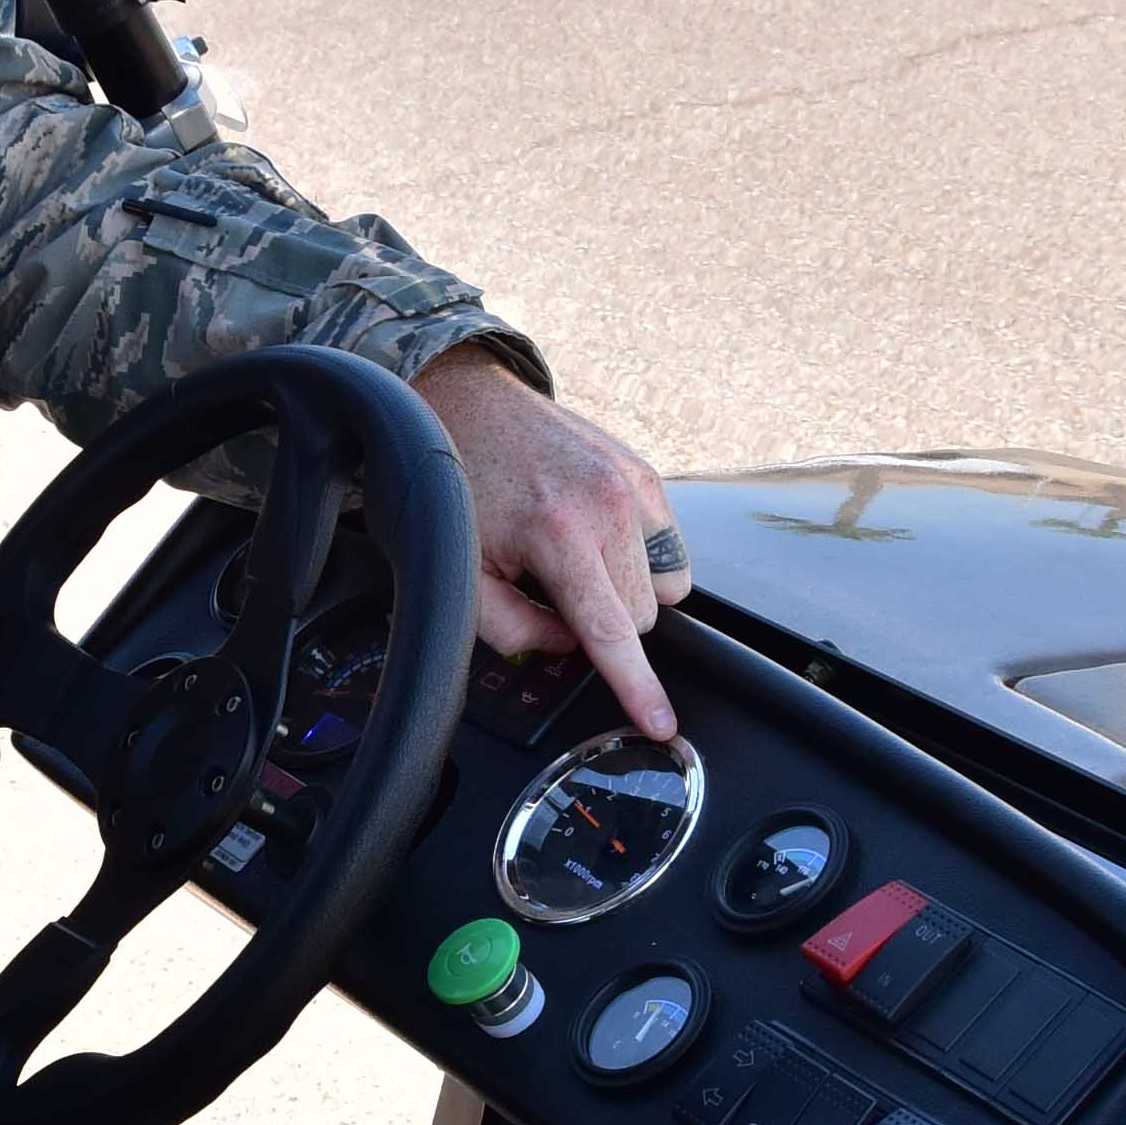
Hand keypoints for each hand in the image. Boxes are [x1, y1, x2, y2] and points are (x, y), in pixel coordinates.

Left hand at [412, 346, 688, 740]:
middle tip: (553, 591)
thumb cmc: (458, 484)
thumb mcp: (463, 573)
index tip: (660, 723)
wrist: (465, 401)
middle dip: (606, 621)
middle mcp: (608, 505)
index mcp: (559, 534)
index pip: (612, 632)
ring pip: (664, 583)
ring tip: (575, 561)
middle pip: (643, 614)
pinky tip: (593, 538)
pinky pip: (667, 544)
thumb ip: (514, 629)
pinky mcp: (644, 472)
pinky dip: (637, 555)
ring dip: (626, 588)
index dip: (637, 687)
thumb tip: (565, 646)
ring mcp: (632, 484)